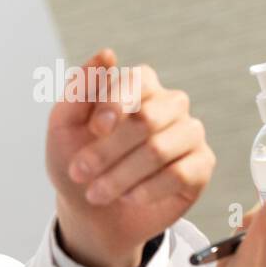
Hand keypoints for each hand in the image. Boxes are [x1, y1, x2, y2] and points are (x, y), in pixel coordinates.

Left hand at [47, 49, 214, 266]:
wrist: (91, 212)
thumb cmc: (76, 160)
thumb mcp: (63, 126)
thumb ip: (80, 89)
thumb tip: (107, 54)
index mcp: (139, 85)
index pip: (137, 80)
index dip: (115, 104)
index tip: (94, 130)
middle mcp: (170, 104)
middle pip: (147, 119)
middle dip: (108, 150)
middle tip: (80, 173)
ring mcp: (189, 133)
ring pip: (160, 148)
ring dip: (122, 175)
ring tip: (97, 193)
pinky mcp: (201, 165)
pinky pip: (180, 174)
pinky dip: (148, 190)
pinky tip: (129, 198)